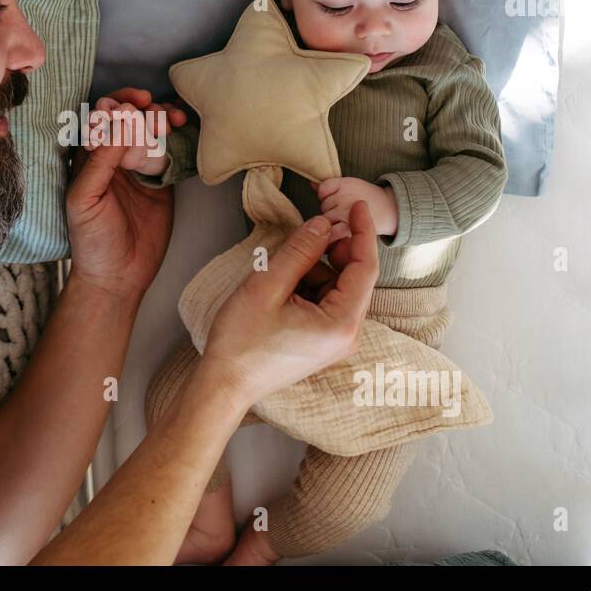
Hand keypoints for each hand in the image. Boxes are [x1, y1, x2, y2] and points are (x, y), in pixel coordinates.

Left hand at [66, 90, 178, 299]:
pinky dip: (179, 140)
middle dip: (144, 108)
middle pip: (130, 121)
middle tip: (157, 110)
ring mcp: (140, 170)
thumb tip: (119, 126)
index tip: (134, 102)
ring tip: (174, 119)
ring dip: (163, 119)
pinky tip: (185, 131)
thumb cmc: (92, 241)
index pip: (101, 120)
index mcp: (90, 160)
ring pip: (152, 133)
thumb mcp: (85, 200)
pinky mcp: (162, 184)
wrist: (118, 277)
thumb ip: (99, 163)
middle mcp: (114, 159)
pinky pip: (171, 154)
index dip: (117, 104)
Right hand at [200, 200, 378, 406]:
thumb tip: (322, 224)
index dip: (362, 231)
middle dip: (332, 250)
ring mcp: (335, 340)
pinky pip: (324, 302)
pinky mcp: (321, 341)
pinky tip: (281, 286)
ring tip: (279, 270)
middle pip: (352, 277)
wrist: (224, 385)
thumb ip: (300, 251)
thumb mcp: (267, 286)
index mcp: (342, 323)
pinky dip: (307, 285)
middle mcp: (347, 335)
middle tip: (308, 230)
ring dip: (314, 269)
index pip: (365, 267)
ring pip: (335, 287)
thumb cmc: (242, 342)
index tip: (356, 205)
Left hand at [317, 176, 398, 237]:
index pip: (323, 190)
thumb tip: (312, 184)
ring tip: (347, 220)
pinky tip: (345, 230)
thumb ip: (329, 187)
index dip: (327, 196)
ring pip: (327, 219)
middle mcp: (345, 196)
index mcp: (344, 184)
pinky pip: (332, 232)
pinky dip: (335, 234)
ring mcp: (346, 213)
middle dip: (331, 209)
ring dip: (333, 223)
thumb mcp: (349, 184)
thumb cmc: (365, 197)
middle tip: (345, 211)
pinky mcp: (349, 229)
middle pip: (324, 206)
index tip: (337, 198)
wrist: (390, 208)